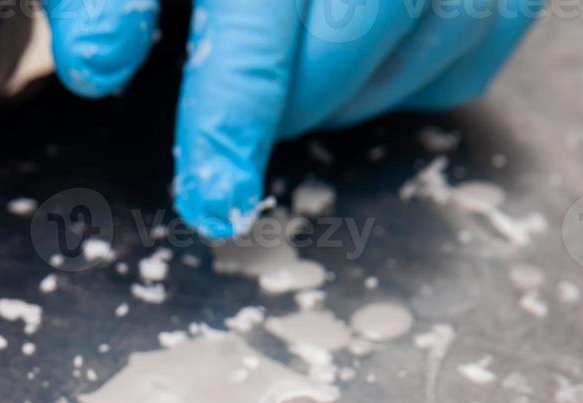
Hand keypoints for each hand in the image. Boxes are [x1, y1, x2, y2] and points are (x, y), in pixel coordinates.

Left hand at [44, 0, 537, 236]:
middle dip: (296, 101)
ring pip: (438, 30)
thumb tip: (99, 64)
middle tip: (247, 121)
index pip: (256, 24)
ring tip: (301, 83)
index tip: (212, 199)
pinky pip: (484, 33)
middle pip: (359, 24)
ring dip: (358, 92)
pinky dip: (422, 71)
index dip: (231, 114)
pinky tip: (365, 58)